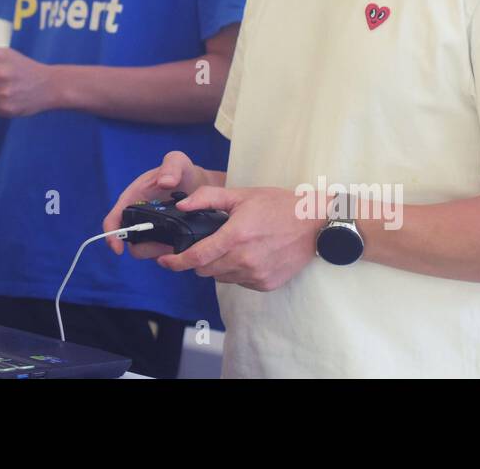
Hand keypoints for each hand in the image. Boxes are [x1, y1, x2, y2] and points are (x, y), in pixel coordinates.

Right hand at [104, 151, 212, 257]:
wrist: (199, 185)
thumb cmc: (182, 172)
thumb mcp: (177, 162)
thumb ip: (171, 166)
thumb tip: (165, 182)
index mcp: (132, 199)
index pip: (113, 220)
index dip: (111, 235)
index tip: (118, 249)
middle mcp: (138, 218)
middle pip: (130, 242)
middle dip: (144, 247)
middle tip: (165, 243)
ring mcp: (151, 232)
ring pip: (147, 252)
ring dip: (159, 251)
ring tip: (178, 243)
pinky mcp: (164, 241)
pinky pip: (162, 254)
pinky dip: (171, 253)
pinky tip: (184, 245)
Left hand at [155, 185, 323, 291]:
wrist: (315, 224)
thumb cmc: (279, 206)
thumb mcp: (241, 195)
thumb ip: (207, 198)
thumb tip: (182, 205)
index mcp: (235, 237)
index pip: (196, 257)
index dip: (175, 262)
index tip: (164, 261)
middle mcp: (245, 260)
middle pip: (205, 270)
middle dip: (196, 260)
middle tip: (201, 246)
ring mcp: (256, 275)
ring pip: (221, 278)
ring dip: (216, 266)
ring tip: (229, 247)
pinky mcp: (266, 284)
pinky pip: (240, 282)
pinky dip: (235, 272)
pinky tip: (245, 255)